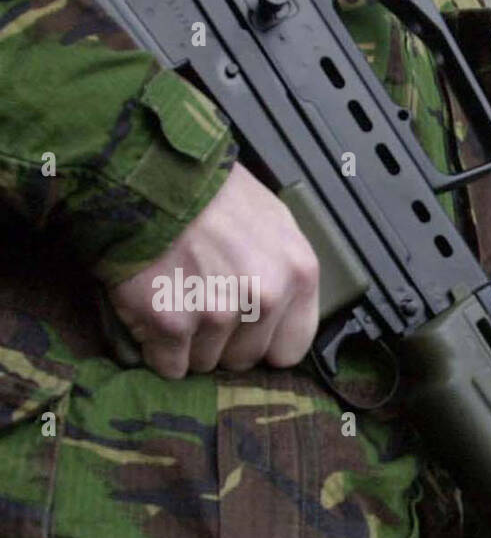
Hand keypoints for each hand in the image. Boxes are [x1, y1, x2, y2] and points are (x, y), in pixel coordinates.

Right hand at [106, 163, 319, 378]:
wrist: (145, 171)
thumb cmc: (209, 192)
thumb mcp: (272, 219)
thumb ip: (284, 272)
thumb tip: (280, 314)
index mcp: (297, 274)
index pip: (290, 349)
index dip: (264, 344)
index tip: (246, 333)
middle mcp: (265, 298)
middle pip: (245, 359)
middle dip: (223, 343)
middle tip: (199, 305)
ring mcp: (218, 313)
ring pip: (206, 363)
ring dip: (188, 344)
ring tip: (175, 300)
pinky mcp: (170, 322)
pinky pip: (169, 365)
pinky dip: (157, 351)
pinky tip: (153, 316)